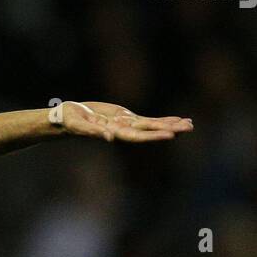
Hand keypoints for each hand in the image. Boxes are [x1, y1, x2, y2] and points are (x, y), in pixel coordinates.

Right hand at [57, 101, 192, 142]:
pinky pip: (149, 120)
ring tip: (190, 124)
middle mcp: (124, 130)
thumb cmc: (69, 121)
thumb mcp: (78, 125)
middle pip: (151, 130)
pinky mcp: (127, 118)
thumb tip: (109, 139)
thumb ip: (92, 132)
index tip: (171, 134)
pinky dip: (164, 120)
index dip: (154, 135)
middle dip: (170, 129)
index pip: (138, 136)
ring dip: (171, 125)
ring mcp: (127, 124)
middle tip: (189, 127)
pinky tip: (177, 119)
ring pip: (153, 125)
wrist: (67, 118)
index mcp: (114, 133)